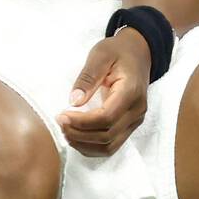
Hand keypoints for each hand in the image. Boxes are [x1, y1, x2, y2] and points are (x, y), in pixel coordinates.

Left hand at [57, 27, 150, 156]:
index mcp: (131, 92)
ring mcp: (135, 120)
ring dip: (84, 144)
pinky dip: (92, 146)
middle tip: (59, 122)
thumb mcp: (101, 55)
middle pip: (107, 136)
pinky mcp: (130, 125)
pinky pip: (111, 145)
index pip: (106, 118)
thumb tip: (74, 101)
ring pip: (109, 146)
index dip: (81, 122)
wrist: (139, 53)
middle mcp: (137, 111)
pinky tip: (77, 136)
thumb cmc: (118, 52)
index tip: (62, 115)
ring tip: (66, 131)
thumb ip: (88, 77)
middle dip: (79, 134)